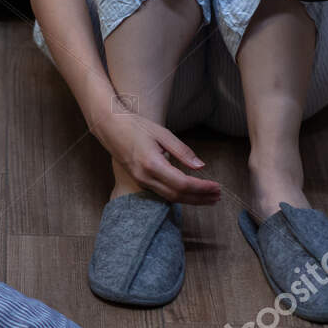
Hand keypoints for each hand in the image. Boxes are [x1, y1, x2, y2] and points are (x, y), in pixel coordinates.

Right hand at [92, 109, 221, 205]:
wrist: (110, 127)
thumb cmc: (136, 126)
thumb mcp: (162, 134)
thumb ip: (182, 151)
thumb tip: (200, 166)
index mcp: (152, 164)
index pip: (183, 183)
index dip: (202, 188)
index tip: (217, 187)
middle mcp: (145, 177)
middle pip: (178, 195)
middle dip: (200, 198)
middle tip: (218, 196)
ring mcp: (141, 181)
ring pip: (170, 198)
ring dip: (192, 200)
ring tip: (209, 198)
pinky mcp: (140, 181)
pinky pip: (162, 194)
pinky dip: (179, 196)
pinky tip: (191, 194)